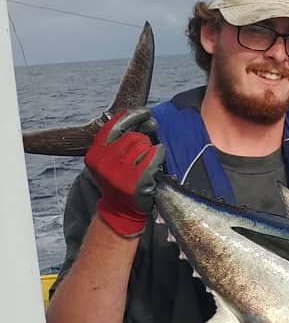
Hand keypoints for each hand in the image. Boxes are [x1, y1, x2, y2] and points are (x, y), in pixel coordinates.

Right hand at [85, 108, 164, 237]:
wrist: (120, 209)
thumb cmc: (119, 178)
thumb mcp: (111, 158)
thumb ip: (122, 138)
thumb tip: (148, 120)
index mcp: (95, 153)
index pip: (114, 126)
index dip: (132, 116)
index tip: (145, 113)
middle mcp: (104, 162)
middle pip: (133, 136)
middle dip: (144, 137)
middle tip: (147, 144)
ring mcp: (119, 173)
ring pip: (143, 145)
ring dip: (150, 148)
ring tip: (148, 157)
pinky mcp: (135, 181)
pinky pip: (153, 157)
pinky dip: (159, 153)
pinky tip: (159, 155)